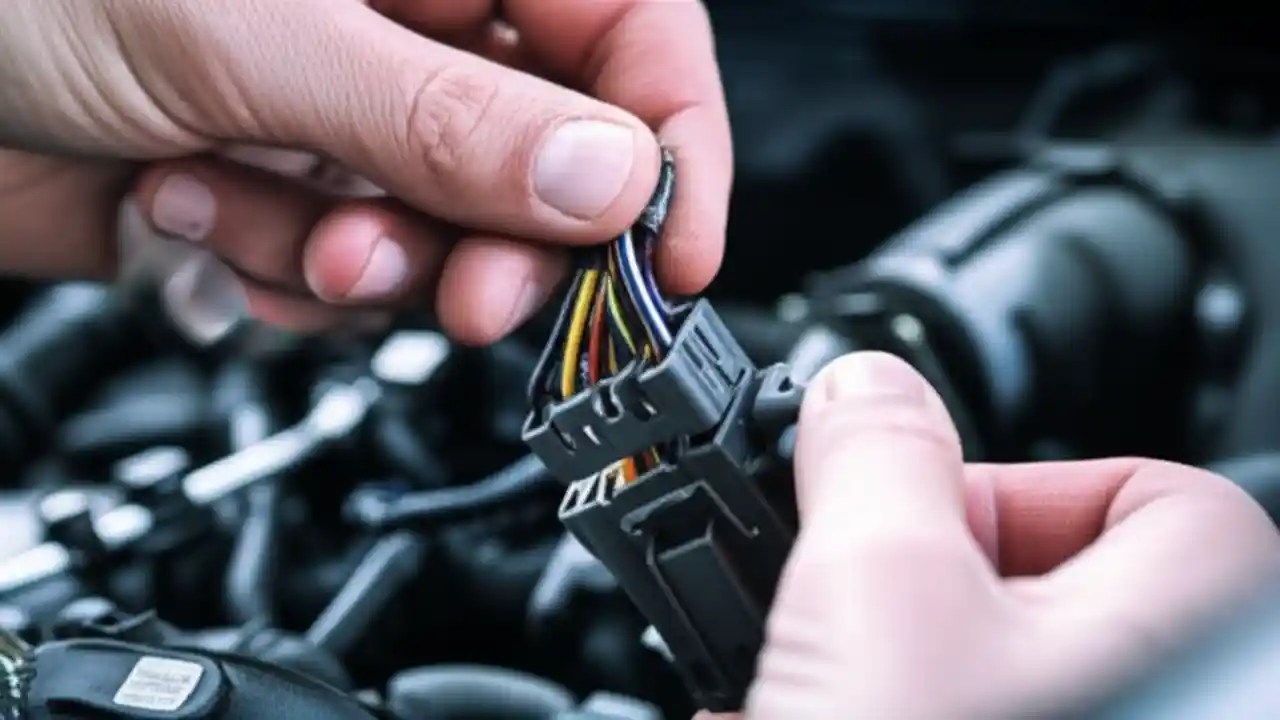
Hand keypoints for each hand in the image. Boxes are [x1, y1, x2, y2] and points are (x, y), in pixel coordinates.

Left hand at [0, 0, 729, 340]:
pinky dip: (282, 272)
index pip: (624, 29)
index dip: (668, 140)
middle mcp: (403, 24)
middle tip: (472, 291)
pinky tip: (199, 213)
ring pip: (445, 234)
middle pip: (546, 156)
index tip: (669, 249)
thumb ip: (445, 116)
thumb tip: (608, 176)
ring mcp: (344, 116)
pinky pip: (347, 274)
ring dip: (368, 260)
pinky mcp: (282, 194)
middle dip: (503, 239)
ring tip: (285, 231)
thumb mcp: (255, 32)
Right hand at [708, 352, 1279, 718]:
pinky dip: (853, 698)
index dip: (1021, 479)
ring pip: (962, 658)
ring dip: (859, 649)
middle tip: (841, 604)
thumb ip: (875, 455)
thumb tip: (862, 387)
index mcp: (1190, 632)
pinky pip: (924, 707)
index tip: (919, 503)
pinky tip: (785, 711)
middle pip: (1032, 576)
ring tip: (792, 674)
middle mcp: (1153, 689)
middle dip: (904, 578)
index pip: (1155, 495)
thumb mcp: (878, 586)